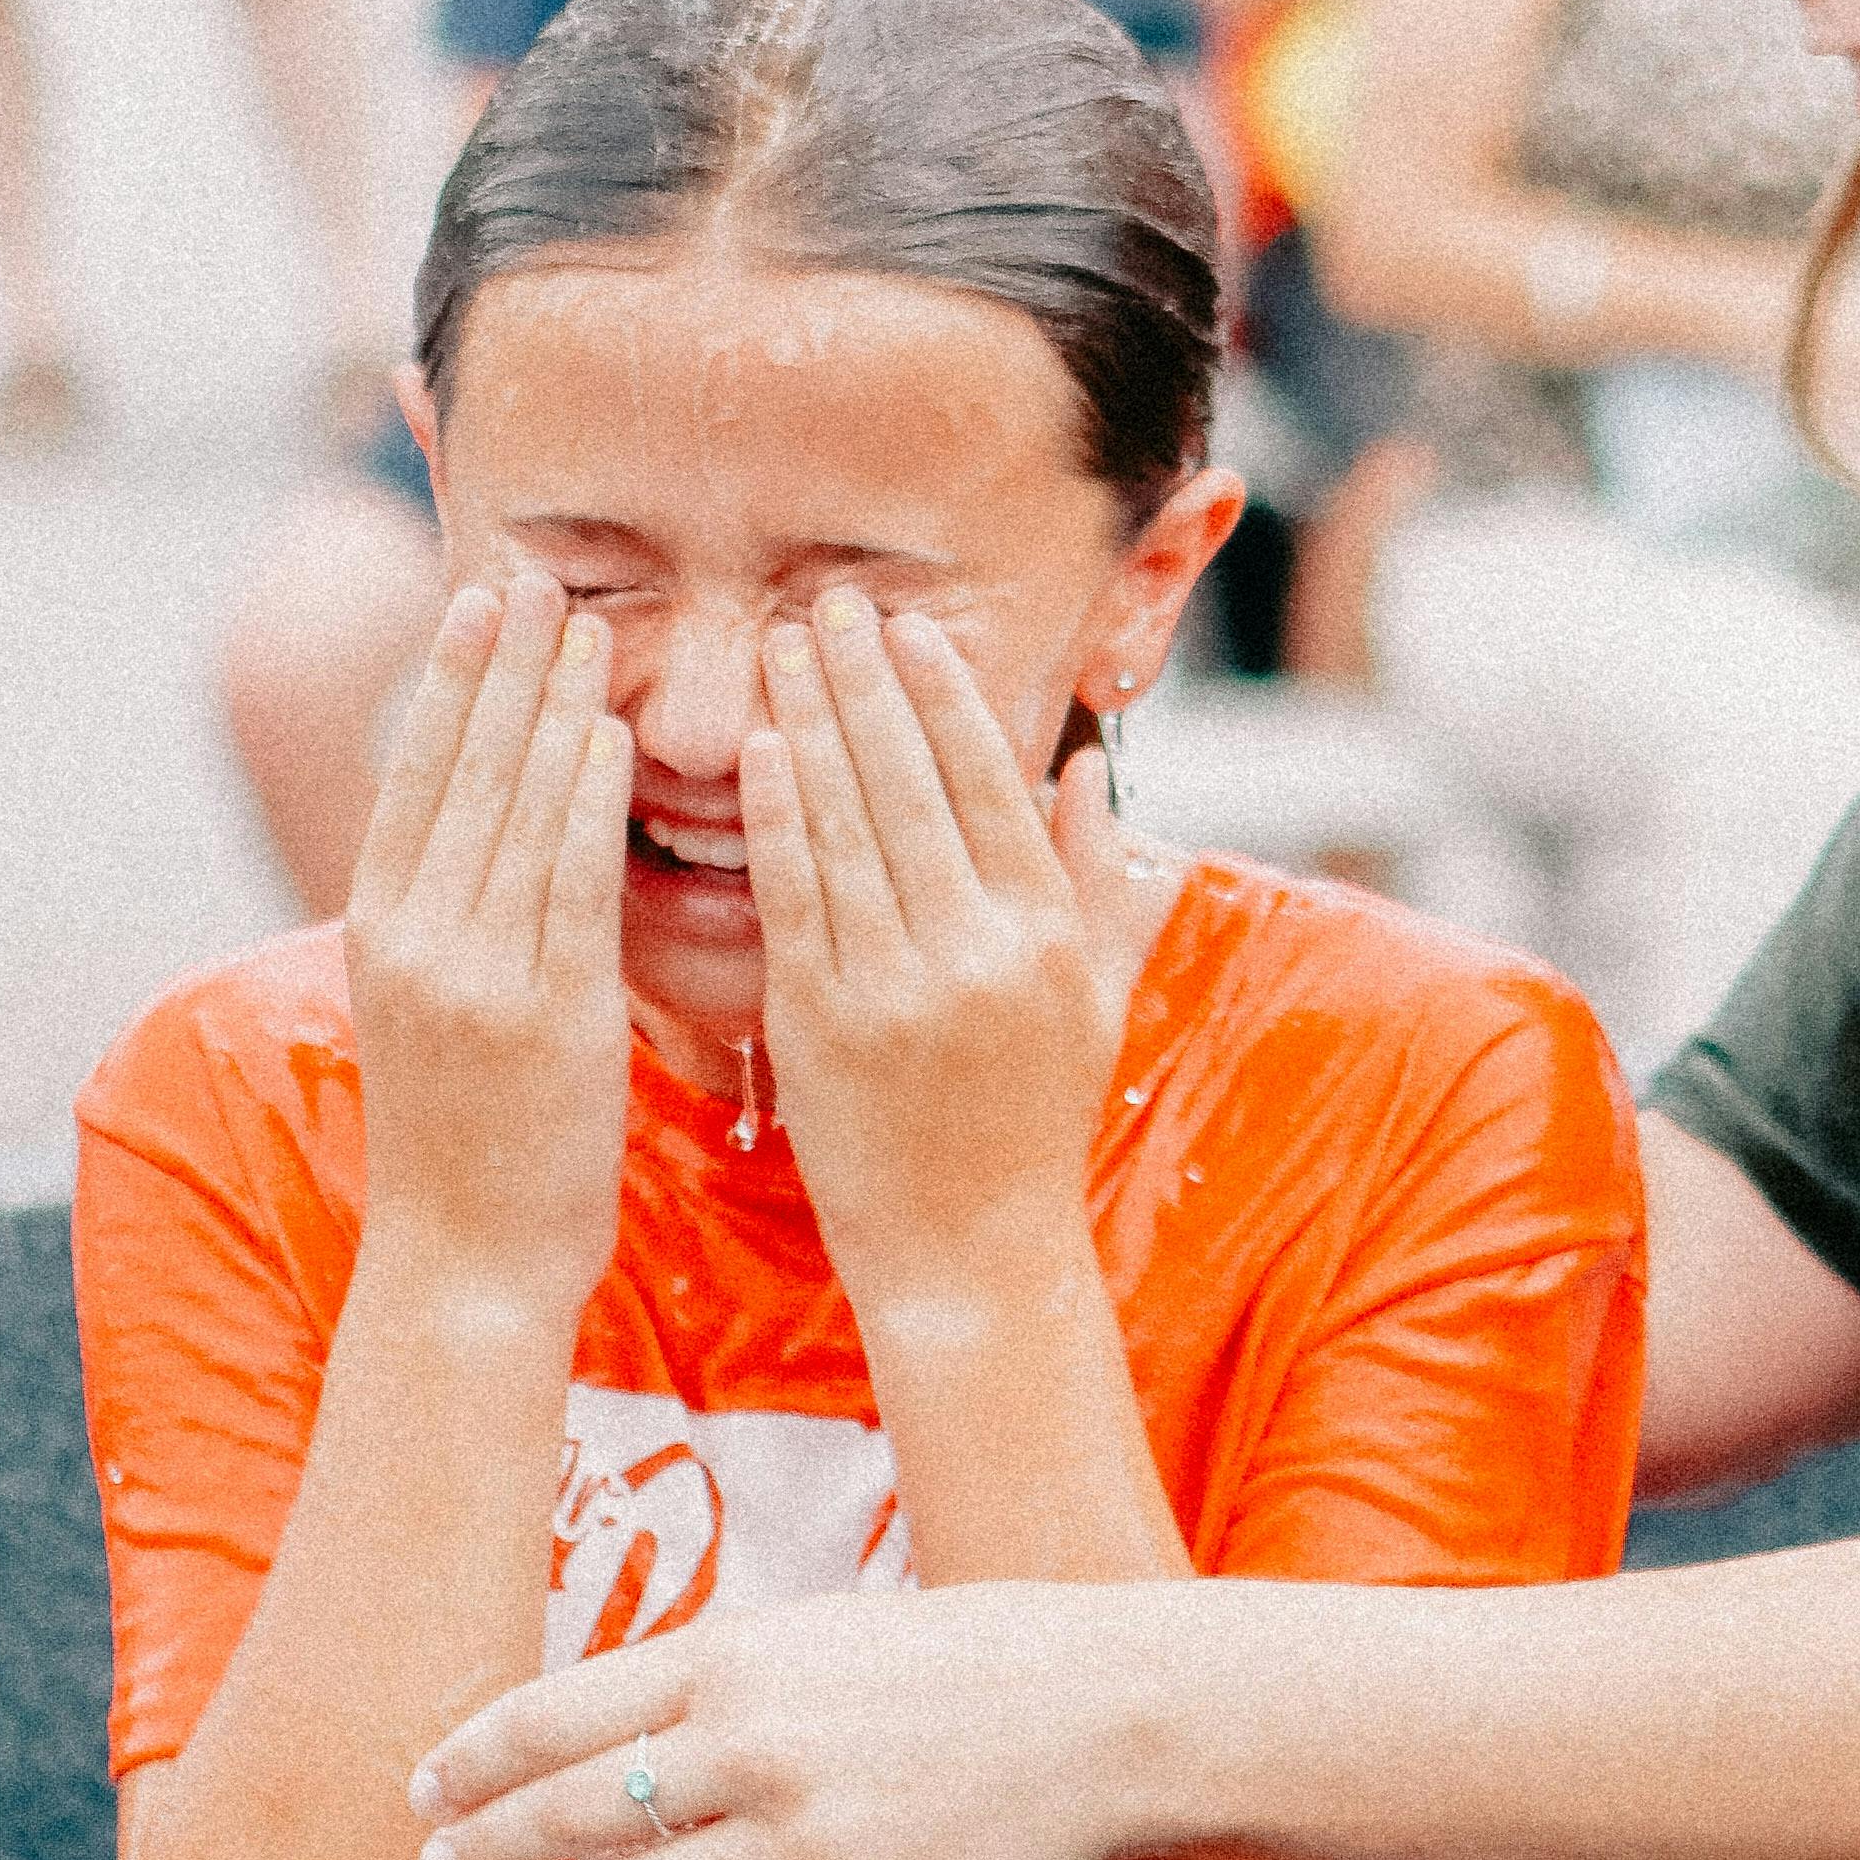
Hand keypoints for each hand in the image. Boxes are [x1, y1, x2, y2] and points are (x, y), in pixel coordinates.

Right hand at [342, 567, 631, 1321]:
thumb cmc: (468, 1140)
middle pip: (459, 771)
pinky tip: (614, 739)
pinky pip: (572, 887)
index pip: (413, 774)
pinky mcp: (547, 1016)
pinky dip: (589, 805)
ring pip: (515, 812)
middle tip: (534, 573)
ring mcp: (475, 976)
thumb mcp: (433, 1009)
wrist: (465, 1263)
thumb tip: (490, 820)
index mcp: (378, 930)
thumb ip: (454, 914)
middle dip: (500, 665)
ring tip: (586, 628)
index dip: (448, 680)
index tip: (478, 597)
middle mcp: (414, 938)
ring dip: (551, 709)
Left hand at [413, 1573, 1169, 1859]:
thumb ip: (703, 1687)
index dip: (474, 1759)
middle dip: (485, 1845)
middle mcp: (755, 1748)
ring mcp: (806, 1842)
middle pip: (569, 1812)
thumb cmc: (955, 1664)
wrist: (1101, 1713)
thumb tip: (590, 1753)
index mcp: (736, 1658)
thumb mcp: (813, 1636)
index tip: (429, 1787)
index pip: (555, 1715)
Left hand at [748, 595, 1128, 1306]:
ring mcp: (895, 988)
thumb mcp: (1093, 1003)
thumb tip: (1086, 773)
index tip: (908, 627)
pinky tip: (759, 751)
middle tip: (829, 603)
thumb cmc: (1033, 1126)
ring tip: (782, 649)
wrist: (969, 1257)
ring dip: (812, 723)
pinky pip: (795, 899)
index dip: (944, 695)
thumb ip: (1099, 884)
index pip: (990, 783)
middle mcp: (977, 950)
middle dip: (867, 682)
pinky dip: (777, 817)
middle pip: (912, 783)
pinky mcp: (822, 1027)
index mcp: (1046, 934)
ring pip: (848, 826)